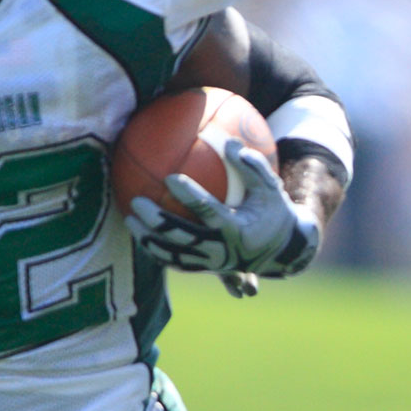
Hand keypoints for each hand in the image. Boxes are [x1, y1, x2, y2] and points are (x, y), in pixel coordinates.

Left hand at [125, 136, 319, 279]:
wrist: (281, 251)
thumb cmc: (273, 212)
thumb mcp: (270, 188)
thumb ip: (252, 166)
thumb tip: (230, 142)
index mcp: (237, 229)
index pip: (208, 211)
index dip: (188, 195)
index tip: (169, 178)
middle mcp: (222, 250)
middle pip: (182, 237)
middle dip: (157, 221)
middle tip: (137, 200)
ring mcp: (211, 263)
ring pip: (173, 254)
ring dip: (148, 239)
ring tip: (129, 219)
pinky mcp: (204, 268)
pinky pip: (175, 261)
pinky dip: (155, 249)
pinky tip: (139, 233)